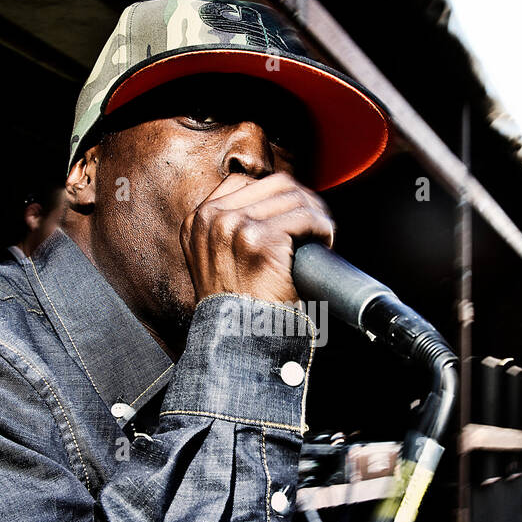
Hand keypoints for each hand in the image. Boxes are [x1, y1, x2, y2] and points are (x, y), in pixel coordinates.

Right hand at [180, 172, 334, 304]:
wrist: (237, 340)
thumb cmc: (235, 310)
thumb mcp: (215, 263)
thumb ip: (228, 233)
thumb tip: (270, 209)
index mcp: (198, 221)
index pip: (243, 181)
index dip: (276, 195)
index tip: (292, 214)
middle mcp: (211, 219)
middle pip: (272, 185)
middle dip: (301, 200)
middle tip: (315, 223)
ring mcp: (234, 227)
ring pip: (291, 197)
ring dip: (315, 213)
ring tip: (321, 234)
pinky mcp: (260, 240)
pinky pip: (304, 217)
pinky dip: (322, 227)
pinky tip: (324, 240)